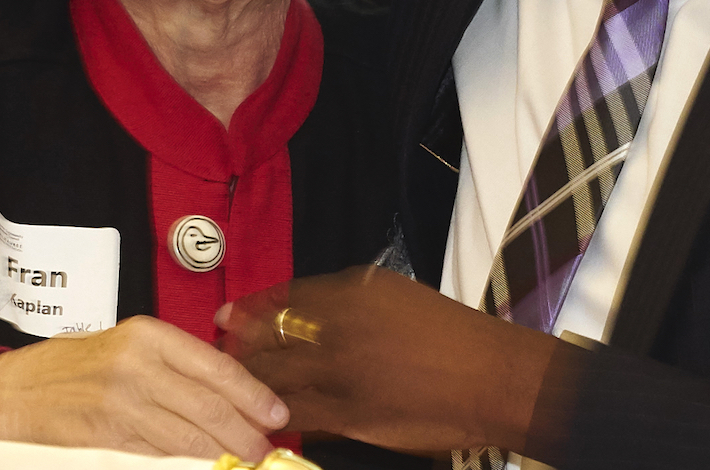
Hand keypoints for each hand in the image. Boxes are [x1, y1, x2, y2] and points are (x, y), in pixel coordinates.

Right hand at [0, 315, 287, 458]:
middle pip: (207, 406)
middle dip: (244, 432)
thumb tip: (227, 394)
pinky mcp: (104, 440)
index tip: (275, 412)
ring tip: (242, 463)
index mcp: (148, 336)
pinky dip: (183, 467)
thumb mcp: (128, 347)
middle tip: (265, 449)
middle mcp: (137, 366)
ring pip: (187, 438)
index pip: (215, 365)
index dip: (250, 394)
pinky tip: (201, 468)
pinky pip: (156, 459)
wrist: (12, 393)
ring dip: (220, 455)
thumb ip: (174, 365)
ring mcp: (120, 405)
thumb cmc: (74, 368)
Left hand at [215, 266, 557, 454]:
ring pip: (278, 377)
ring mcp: (344, 372)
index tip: (230, 313)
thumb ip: (352, 301)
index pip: (287, 296)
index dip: (253, 306)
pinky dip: (279, 414)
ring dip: (251, 381)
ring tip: (232, 386)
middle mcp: (341, 327)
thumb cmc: (450, 333)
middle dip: (241, 343)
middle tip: (221, 350)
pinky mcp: (352, 414)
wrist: (488, 375)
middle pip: (273, 335)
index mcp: (355, 291)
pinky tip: (265, 418)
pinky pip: (300, 414)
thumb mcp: (398, 295)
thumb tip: (311, 311)